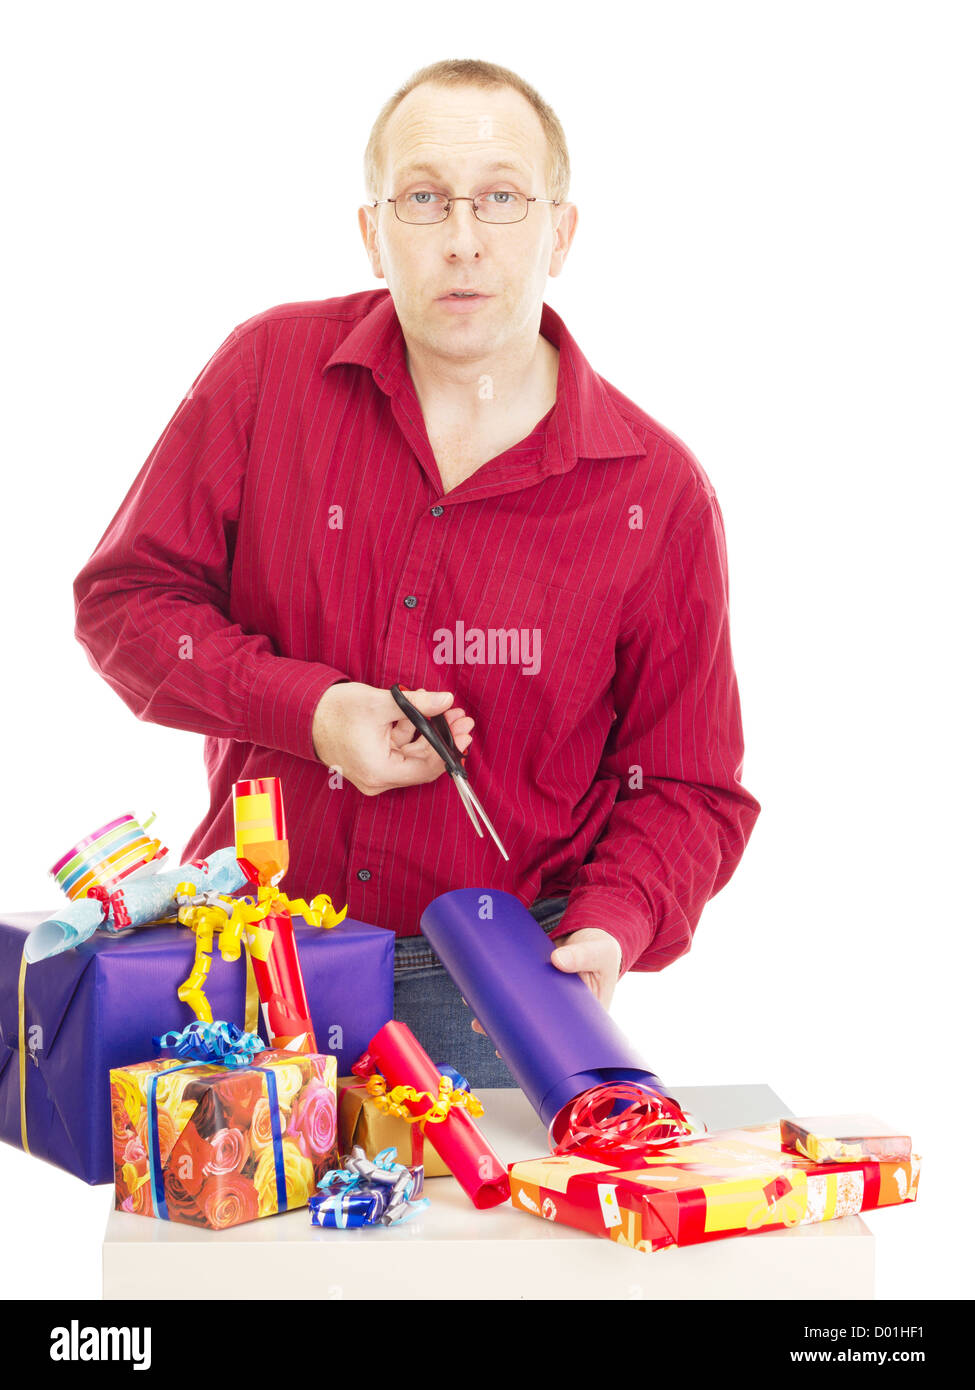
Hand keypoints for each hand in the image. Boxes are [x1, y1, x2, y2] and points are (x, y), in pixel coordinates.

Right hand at [312, 683, 473, 795]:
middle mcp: (378, 779)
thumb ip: (417, 704)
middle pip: (422, 762)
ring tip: (444, 708)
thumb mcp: (380, 703)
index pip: (427, 768)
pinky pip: (399, 749)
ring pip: (412, 754)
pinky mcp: (373, 762)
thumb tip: (447, 701)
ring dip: (429, 731)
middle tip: (460, 716)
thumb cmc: (334, 711)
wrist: (303, 713)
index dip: (449, 748)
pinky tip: (420, 709)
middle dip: (443, 737)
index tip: (464, 729)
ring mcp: (375, 773)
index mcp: (379, 771)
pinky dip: (411, 731)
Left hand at [470, 927, 623, 1050]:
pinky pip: (518, 993)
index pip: (558, 1040)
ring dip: (500, 1016)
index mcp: (582, 1017)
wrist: (593, 933)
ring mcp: (547, 999)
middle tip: (484, 1030)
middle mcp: (561, 1013)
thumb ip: (582, 955)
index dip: (534, 1047)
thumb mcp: (599, 951)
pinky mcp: (536, 982)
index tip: (516, 1048)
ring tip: (477, 1018)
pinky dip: (503, 995)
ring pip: (521, 1013)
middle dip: (509, 1032)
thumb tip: (557, 960)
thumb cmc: (602, 949)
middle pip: (533, 1029)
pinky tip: (483, 996)